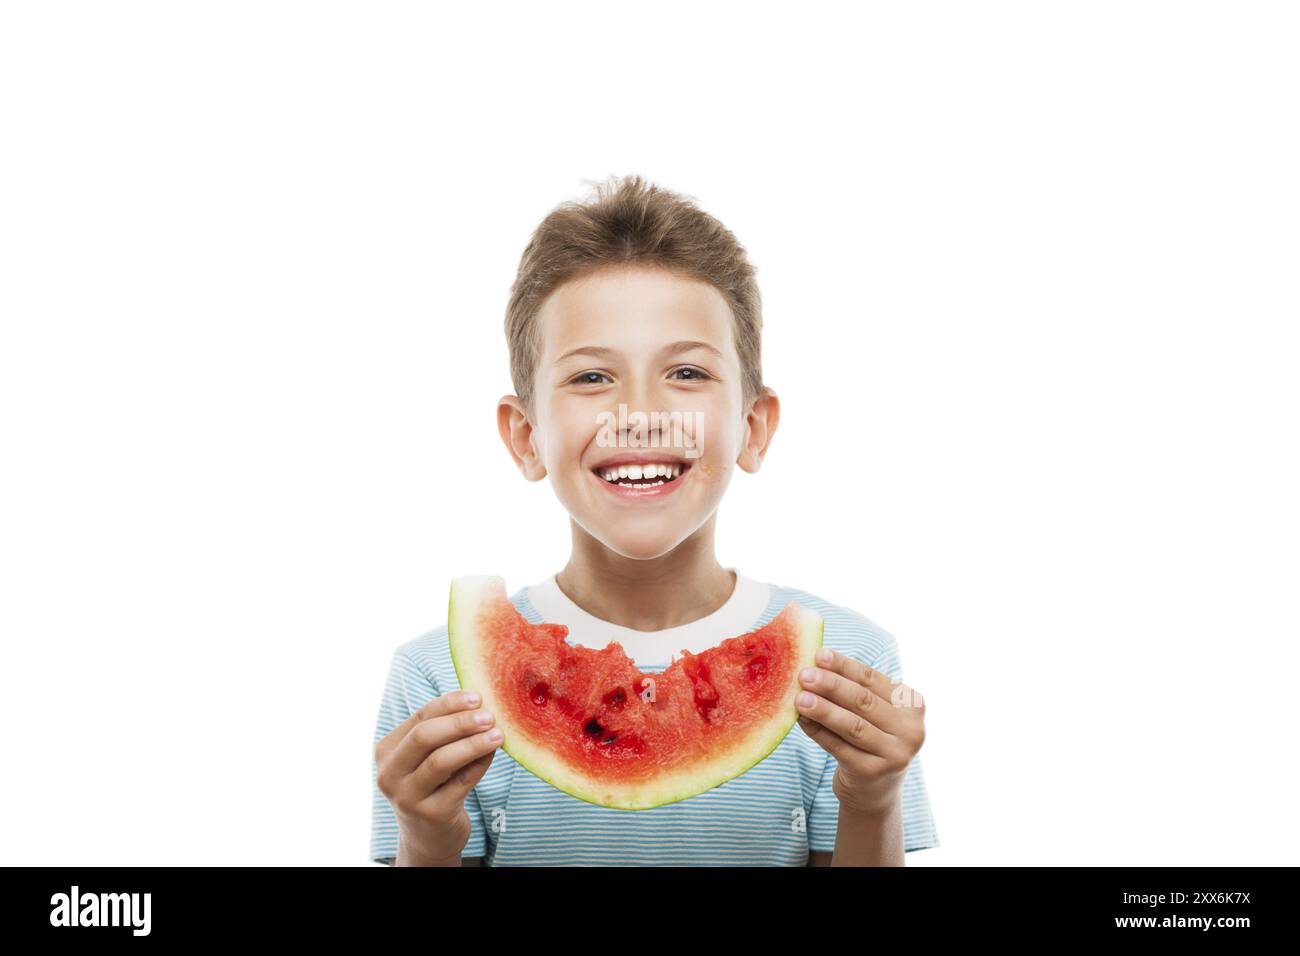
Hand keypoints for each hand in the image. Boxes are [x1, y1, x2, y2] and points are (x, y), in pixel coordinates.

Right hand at [374, 690, 503, 864]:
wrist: (428, 835)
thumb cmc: (433, 785)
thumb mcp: (428, 757)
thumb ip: (444, 732)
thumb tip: (478, 704)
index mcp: (386, 751)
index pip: (419, 717)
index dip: (449, 704)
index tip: (477, 697)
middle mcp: (389, 774)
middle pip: (424, 737)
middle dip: (459, 722)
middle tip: (489, 716)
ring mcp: (407, 797)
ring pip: (440, 761)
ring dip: (472, 744)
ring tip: (497, 734)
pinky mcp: (431, 814)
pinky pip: (460, 782)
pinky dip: (479, 764)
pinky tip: (493, 753)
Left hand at [795, 647, 926, 816]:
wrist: (875, 790)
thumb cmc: (870, 738)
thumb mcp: (873, 713)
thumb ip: (853, 689)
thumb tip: (816, 663)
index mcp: (913, 705)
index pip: (872, 679)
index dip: (844, 666)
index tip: (819, 655)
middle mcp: (911, 730)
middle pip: (863, 701)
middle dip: (830, 685)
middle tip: (804, 674)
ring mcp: (895, 755)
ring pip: (852, 725)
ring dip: (823, 709)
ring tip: (799, 698)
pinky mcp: (873, 774)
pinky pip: (839, 748)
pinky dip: (818, 732)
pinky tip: (801, 721)